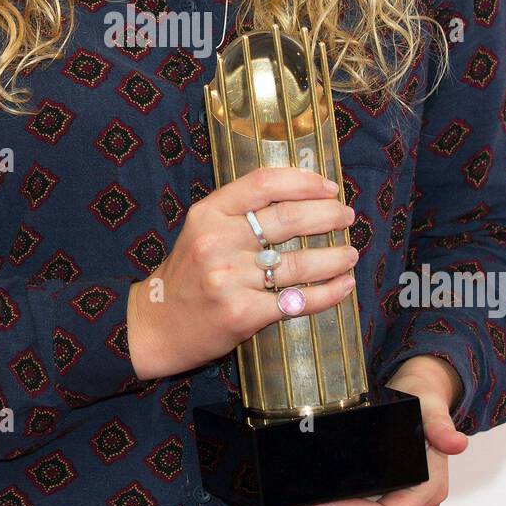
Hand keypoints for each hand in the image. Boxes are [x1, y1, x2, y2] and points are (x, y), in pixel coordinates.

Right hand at [126, 165, 358, 379]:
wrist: (155, 324)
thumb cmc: (187, 274)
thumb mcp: (203, 229)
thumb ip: (240, 212)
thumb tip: (301, 197)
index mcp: (209, 213)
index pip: (264, 184)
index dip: (303, 181)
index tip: (329, 187)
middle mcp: (218, 242)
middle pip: (288, 219)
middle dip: (328, 215)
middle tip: (347, 216)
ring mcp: (229, 279)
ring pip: (298, 263)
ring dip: (335, 257)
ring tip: (351, 253)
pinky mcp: (242, 313)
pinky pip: (296, 300)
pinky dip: (328, 294)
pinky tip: (343, 286)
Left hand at [269, 355, 468, 505]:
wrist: (422, 394)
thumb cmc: (425, 400)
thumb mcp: (431, 407)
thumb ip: (441, 425)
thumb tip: (457, 443)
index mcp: (429, 489)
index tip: (319, 503)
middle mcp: (417, 503)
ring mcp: (403, 502)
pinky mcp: (388, 494)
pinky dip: (333, 504)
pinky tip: (306, 499)